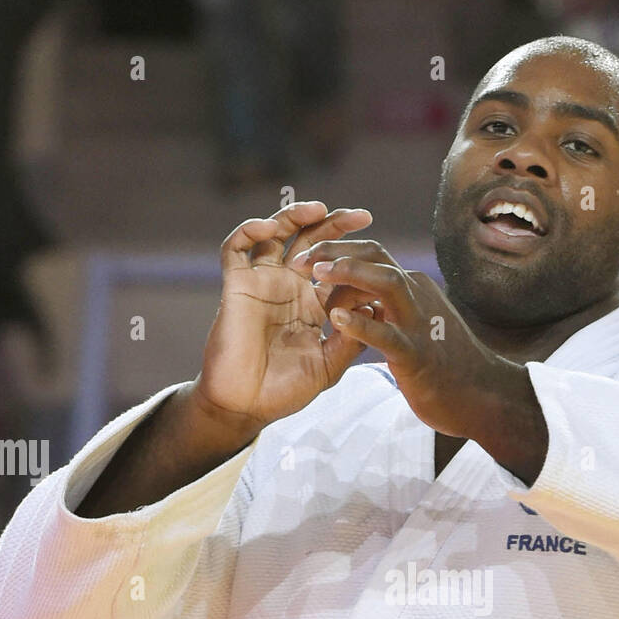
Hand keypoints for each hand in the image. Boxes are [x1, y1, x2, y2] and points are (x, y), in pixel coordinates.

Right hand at [190, 202, 375, 439]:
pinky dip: (250, 230)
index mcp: (311, 304)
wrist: (246, 408)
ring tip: (320, 209)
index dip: (356, 259)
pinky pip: (236, 247)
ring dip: (296, 216)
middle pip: (311, 241)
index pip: (335, 268)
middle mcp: (287, 286)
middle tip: (363, 216)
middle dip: (335, 224)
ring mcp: (261, 283)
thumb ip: (351, 338)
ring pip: (276, 234)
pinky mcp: (236, 286)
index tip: (381, 265)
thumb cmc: (284, 391)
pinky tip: (271, 228)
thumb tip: (376, 307)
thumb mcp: (328, 365)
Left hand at [293, 239, 548, 482]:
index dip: (338, 249)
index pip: (373, 254)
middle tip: (299, 257)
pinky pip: (387, 334)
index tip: (308, 256)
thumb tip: (366, 301)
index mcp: (414, 289)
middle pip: (374, 255)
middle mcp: (417, 296)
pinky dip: (360, 324)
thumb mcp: (417, 327)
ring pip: (384, 282)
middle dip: (335, 250)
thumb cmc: (448, 367)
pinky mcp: (418, 354)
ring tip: (315, 273)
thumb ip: (394, 311)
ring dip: (348, 273)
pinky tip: (336, 320)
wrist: (484, 398)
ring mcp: (420, 323)